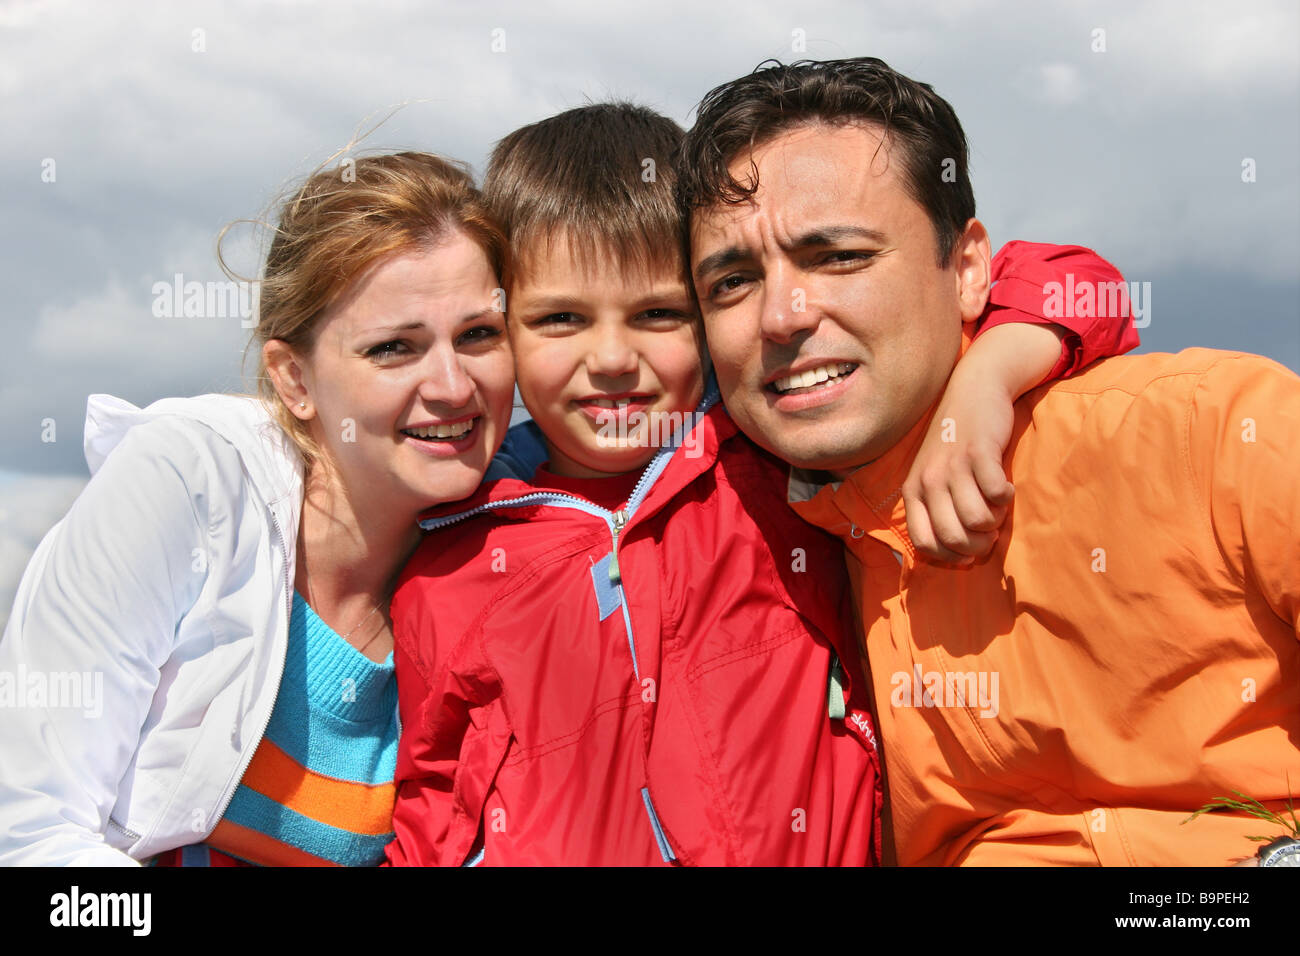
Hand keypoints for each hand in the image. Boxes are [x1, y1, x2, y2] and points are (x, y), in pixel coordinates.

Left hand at [902, 371, 1015, 563]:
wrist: (973, 389)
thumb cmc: (957, 442)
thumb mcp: (934, 475)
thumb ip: (938, 509)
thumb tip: (959, 556)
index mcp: (913, 491)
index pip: (924, 543)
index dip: (951, 555)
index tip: (969, 549)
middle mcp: (928, 480)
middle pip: (953, 538)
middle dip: (979, 544)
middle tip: (991, 528)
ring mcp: (952, 466)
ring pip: (977, 520)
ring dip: (996, 519)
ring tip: (997, 503)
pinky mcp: (978, 452)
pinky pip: (997, 494)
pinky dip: (1007, 497)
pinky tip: (1006, 485)